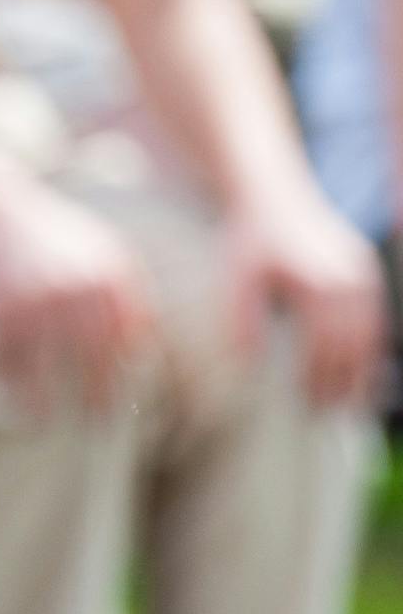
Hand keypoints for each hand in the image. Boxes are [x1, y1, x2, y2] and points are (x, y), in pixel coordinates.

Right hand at [0, 187, 156, 411]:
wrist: (2, 211)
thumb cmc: (61, 239)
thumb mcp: (106, 256)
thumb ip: (127, 294)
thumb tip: (143, 345)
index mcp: (110, 276)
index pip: (124, 339)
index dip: (123, 375)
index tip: (124, 404)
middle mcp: (77, 289)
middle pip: (90, 358)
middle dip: (92, 395)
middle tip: (94, 423)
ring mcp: (38, 300)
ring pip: (43, 363)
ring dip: (41, 398)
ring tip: (44, 421)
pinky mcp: (2, 308)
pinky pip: (7, 354)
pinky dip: (6, 377)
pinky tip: (11, 396)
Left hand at [222, 191, 385, 406]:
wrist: (273, 199)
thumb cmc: (249, 244)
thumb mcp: (238, 283)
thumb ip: (244, 324)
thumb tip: (249, 367)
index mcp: (317, 286)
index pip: (324, 346)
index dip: (320, 379)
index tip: (311, 406)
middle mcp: (346, 280)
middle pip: (352, 344)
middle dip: (344, 380)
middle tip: (332, 413)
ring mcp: (360, 273)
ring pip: (370, 331)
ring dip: (363, 366)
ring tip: (352, 400)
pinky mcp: (363, 269)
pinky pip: (375, 314)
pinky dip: (371, 342)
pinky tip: (362, 366)